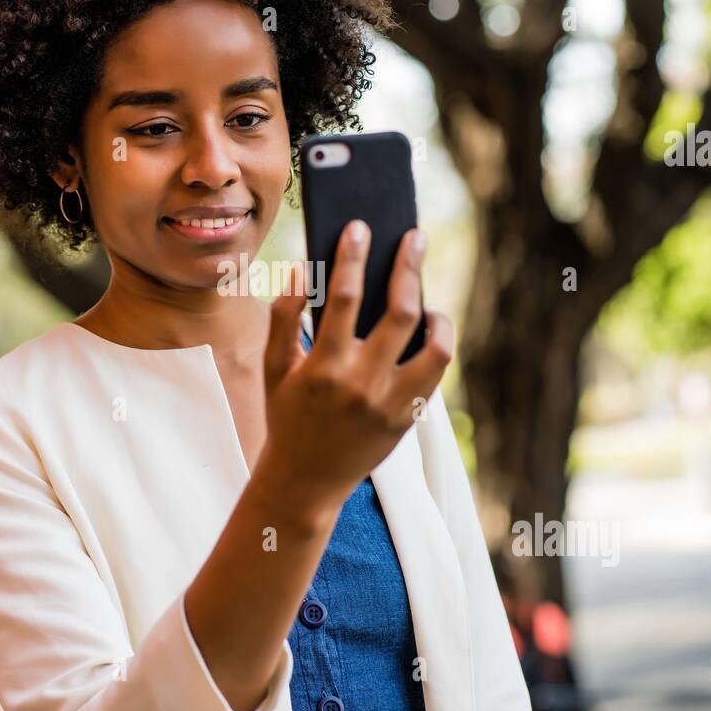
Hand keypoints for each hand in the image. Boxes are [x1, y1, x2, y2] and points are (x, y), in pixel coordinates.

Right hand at [256, 220, 452, 514]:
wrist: (306, 481)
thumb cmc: (286, 417)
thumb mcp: (274, 369)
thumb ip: (284, 317)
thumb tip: (304, 270)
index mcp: (322, 368)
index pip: (344, 298)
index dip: (352, 257)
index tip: (359, 228)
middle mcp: (361, 385)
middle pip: (400, 312)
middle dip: (409, 267)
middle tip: (414, 238)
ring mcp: (390, 404)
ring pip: (433, 346)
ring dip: (435, 311)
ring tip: (427, 294)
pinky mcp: (408, 418)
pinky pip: (435, 372)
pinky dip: (436, 344)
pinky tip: (427, 327)